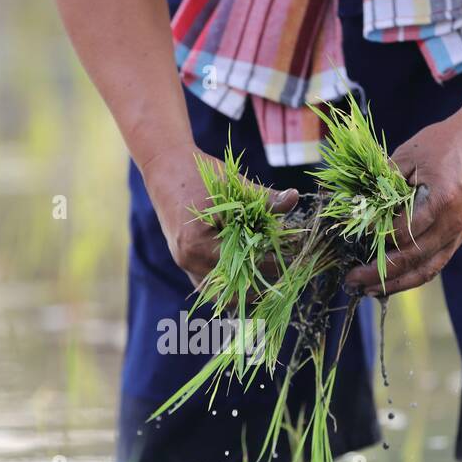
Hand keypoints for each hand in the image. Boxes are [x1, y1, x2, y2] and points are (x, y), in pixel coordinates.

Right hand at [141, 145, 297, 290]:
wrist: (165, 168)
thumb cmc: (199, 174)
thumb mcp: (234, 185)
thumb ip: (264, 199)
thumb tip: (294, 197)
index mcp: (198, 243)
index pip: (246, 263)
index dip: (276, 259)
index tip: (297, 252)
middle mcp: (189, 260)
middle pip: (238, 285)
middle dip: (266, 275)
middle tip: (290, 262)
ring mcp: (186, 265)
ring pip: (224, 294)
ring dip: (250, 285)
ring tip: (273, 269)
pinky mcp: (188, 265)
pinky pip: (213, 287)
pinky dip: (235, 284)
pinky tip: (254, 272)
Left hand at [344, 106, 461, 295]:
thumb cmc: (447, 141)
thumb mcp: (411, 154)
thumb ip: (386, 182)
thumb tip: (360, 208)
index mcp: (442, 201)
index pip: (401, 233)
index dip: (375, 238)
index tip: (354, 238)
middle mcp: (454, 223)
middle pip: (413, 259)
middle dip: (379, 273)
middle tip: (352, 280)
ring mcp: (460, 231)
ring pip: (427, 269)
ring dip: (397, 284)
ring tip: (370, 291)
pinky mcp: (461, 234)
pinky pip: (437, 263)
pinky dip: (414, 275)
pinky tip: (394, 280)